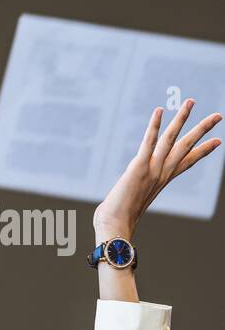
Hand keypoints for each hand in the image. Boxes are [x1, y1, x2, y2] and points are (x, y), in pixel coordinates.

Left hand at [93, 99, 221, 240]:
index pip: (187, 163)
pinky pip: (149, 142)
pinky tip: (159, 111)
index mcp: (162, 182)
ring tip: (191, 102)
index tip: (218, 142)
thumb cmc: (117, 221)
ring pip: (172, 139)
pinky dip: (154, 126)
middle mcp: (162, 174)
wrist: (115, 228)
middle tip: (218, 116)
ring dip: (182, 119)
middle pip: (187, 147)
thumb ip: (133, 196)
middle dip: (203, 130)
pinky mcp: (139, 167)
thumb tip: (125, 198)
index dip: (203, 151)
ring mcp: (153, 170)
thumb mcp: (131, 203)